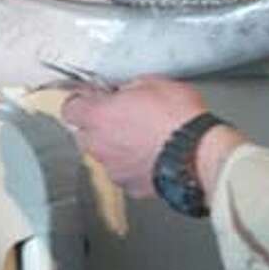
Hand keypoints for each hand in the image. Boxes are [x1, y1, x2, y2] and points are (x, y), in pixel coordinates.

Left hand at [61, 76, 208, 197]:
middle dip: (99, 125)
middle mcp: (99, 145)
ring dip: (117, 146)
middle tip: (123, 115)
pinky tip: (153, 155)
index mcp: (99, 116)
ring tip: (144, 137)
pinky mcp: (131, 187)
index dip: (82, 102)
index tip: (93, 98)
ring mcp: (114, 169)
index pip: (70, 108)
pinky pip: (124, 172)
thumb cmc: (178, 117)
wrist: (199, 153)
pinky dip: (134, 165)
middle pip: (85, 134)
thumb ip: (129, 87)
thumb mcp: (154, 82)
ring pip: (105, 155)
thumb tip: (126, 91)